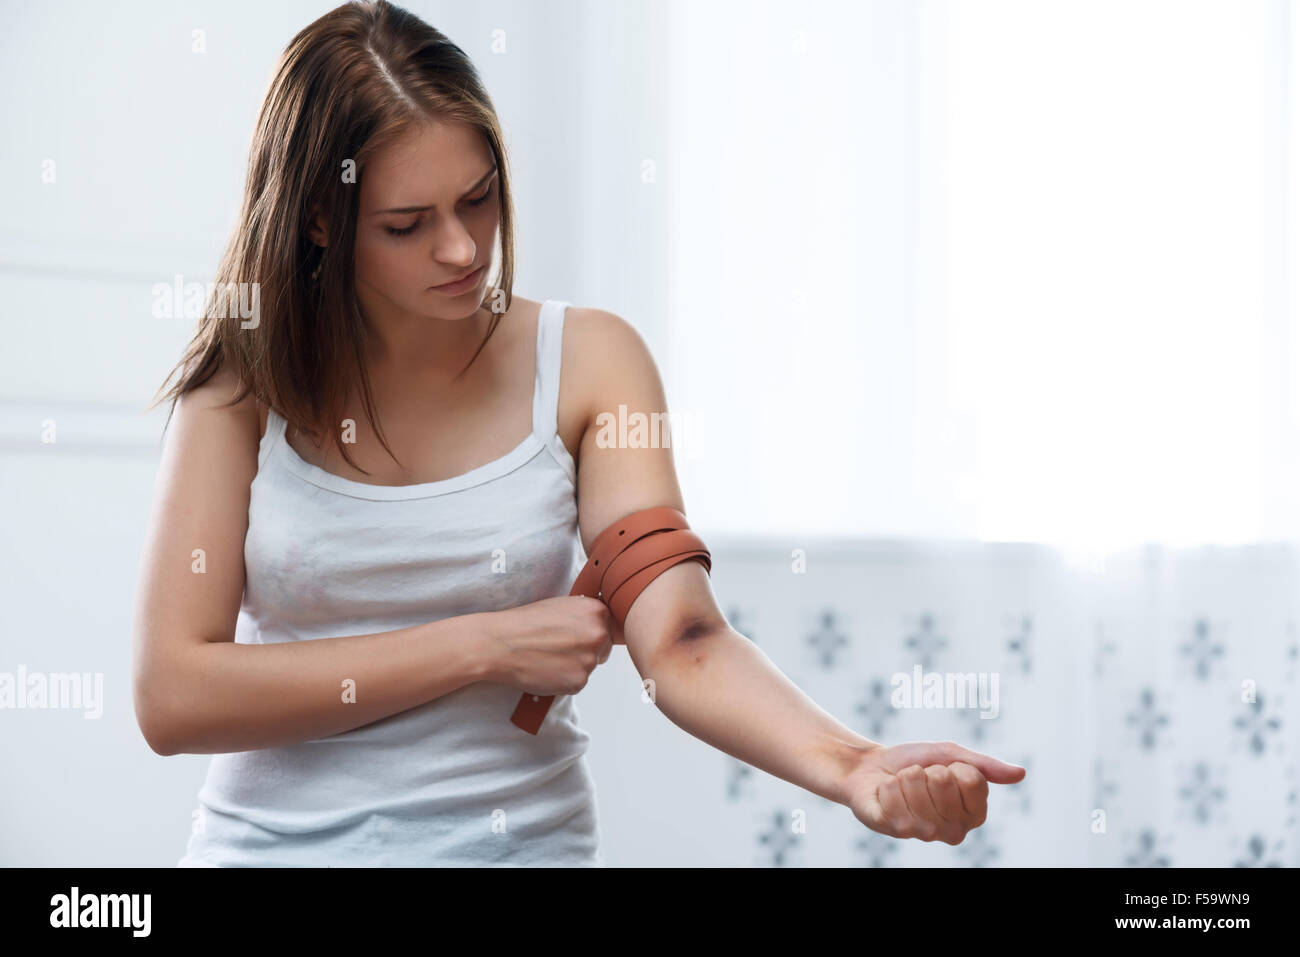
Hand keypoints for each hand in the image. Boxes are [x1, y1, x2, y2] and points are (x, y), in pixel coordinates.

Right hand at [479, 596, 615, 695]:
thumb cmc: (526, 623)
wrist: (500, 643)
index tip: (573, 635)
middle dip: (585, 650)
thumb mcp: (561, 606)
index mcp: (596, 611)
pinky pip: (578, 683)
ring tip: (548, 657)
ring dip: (573, 666)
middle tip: (558, 648)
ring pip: (589, 667)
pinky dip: (564, 680)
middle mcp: (598, 634)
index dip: (590, 633)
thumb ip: (585, 615)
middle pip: (603, 649)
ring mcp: (590, 659)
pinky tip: (546, 669)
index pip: (608, 627)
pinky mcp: (578, 681)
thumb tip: (602, 626)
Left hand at [841, 740, 1025, 843]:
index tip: (943, 770)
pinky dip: (888, 785)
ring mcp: (925, 834)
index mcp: (974, 813)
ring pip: (916, 785)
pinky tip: (887, 795)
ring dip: (904, 777)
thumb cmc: (914, 762)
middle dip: (926, 770)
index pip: (972, 780)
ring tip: (903, 785)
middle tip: (919, 778)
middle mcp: (954, 830)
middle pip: (942, 781)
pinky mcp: (897, 830)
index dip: (953, 766)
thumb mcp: (950, 755)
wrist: (872, 768)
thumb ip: (983, 766)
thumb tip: (1021, 773)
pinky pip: (894, 794)